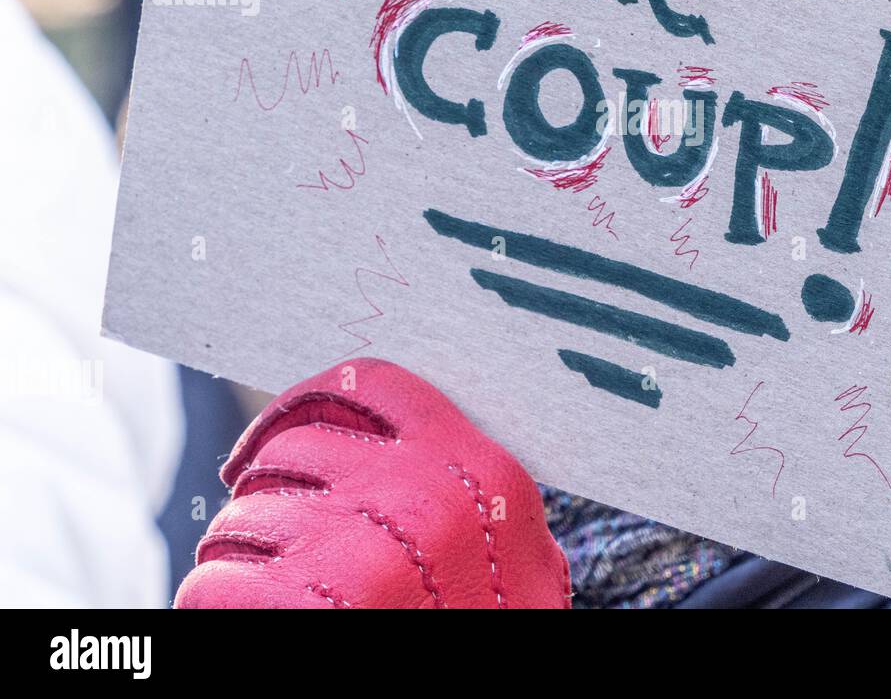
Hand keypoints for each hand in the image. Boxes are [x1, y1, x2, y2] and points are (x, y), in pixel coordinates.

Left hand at [176, 358, 570, 607]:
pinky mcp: (305, 606)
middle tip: (272, 537)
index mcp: (477, 470)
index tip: (271, 437)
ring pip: (244, 516)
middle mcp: (421, 495)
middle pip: (292, 449)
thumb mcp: (513, 550)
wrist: (496, 696)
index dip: (305, 401)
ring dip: (239, 551)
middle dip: (268, 492)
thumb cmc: (491, 624)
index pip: (369, 385)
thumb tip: (390, 444)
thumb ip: (466, 489)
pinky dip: (215, 601)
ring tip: (268, 589)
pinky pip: (215, 581)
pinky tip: (249, 618)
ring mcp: (361, 550)